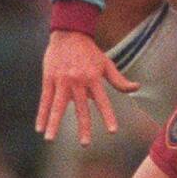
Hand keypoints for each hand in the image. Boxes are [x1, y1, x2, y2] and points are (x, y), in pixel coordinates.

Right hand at [36, 27, 139, 144]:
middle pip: (81, 108)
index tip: (112, 131)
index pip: (103, 101)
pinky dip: (42, 115)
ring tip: (50, 139)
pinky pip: (45, 100)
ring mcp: (62, 81)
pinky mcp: (49, 79)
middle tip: (85, 144)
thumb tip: (137, 88)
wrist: (69, 33)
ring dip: (53, 123)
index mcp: (93, 78)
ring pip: (57, 106)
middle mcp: (78, 81)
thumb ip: (119, 80)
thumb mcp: (106, 64)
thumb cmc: (90, 51)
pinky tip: (39, 128)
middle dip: (83, 126)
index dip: (108, 115)